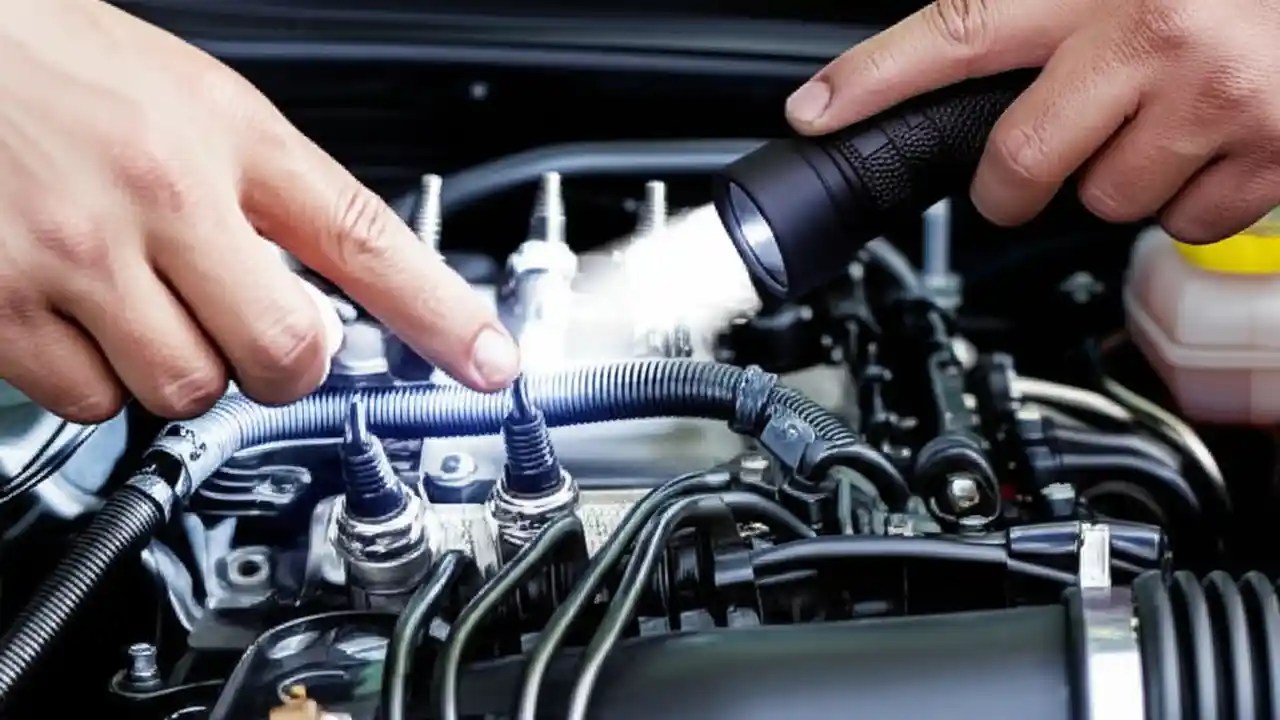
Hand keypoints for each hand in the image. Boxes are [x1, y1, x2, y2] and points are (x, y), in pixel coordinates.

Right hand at [0, 0, 518, 422]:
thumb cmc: (56, 64)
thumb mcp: (189, 102)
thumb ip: (262, 197)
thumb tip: (320, 296)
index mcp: (225, 134)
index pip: (365, 237)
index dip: (442, 313)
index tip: (491, 362)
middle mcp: (161, 193)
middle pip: (284, 353)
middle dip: (281, 364)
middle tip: (248, 328)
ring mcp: (76, 252)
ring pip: (187, 390)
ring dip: (180, 368)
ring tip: (136, 301)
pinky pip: (91, 401)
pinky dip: (95, 379)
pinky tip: (73, 315)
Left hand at [785, 0, 1279, 242]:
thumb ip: (1054, 14)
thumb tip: (968, 60)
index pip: (961, 29)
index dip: (876, 77)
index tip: (816, 112)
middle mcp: (1154, 34)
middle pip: (1019, 162)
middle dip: (1008, 186)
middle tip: (1025, 171)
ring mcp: (1215, 99)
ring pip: (1105, 200)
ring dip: (1116, 179)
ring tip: (1161, 122)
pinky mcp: (1270, 153)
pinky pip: (1183, 223)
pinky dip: (1186, 198)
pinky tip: (1210, 144)